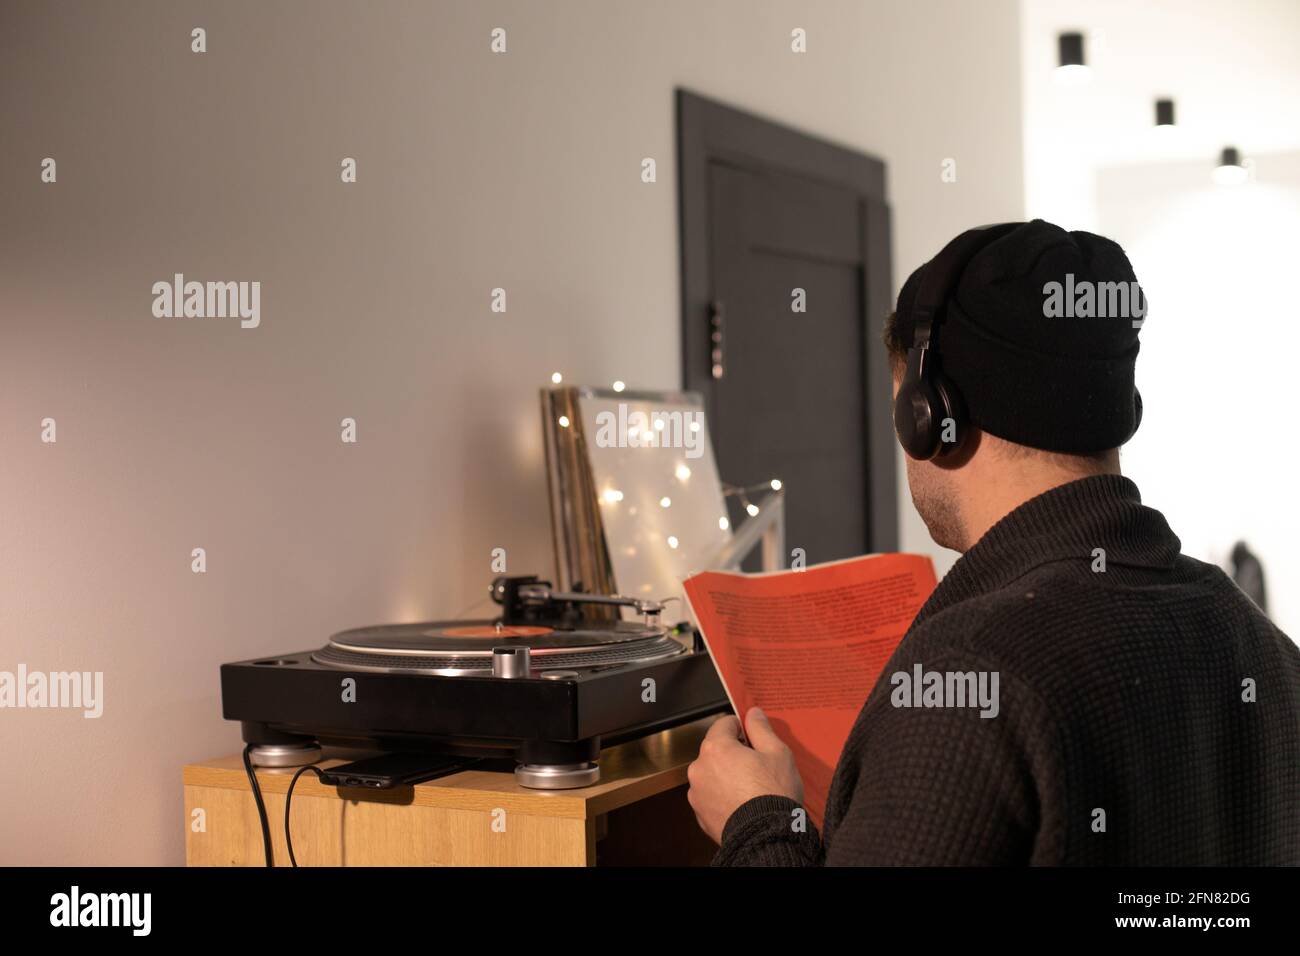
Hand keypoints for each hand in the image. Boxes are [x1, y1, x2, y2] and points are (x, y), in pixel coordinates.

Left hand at [686, 707, 803, 843]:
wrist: (767, 837)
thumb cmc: (773, 793)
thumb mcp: (777, 753)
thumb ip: (761, 729)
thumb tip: (753, 713)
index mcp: (715, 748)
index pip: (724, 724)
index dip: (741, 727)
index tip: (754, 738)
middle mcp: (699, 768)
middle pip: (716, 750)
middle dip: (734, 754)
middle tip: (757, 766)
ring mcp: (696, 793)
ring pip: (712, 774)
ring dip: (726, 776)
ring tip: (750, 789)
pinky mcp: (700, 814)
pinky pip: (711, 796)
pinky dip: (722, 796)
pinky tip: (741, 803)